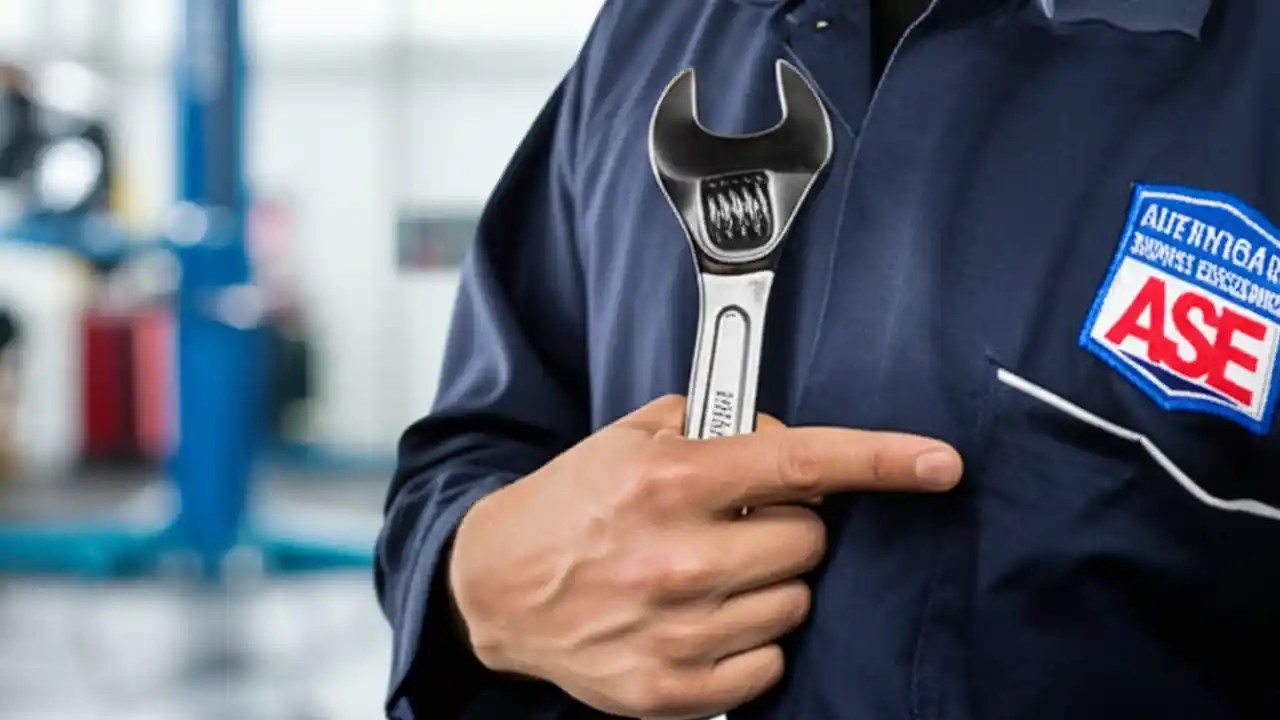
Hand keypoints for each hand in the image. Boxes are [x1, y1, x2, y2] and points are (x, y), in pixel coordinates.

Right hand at [447, 395, 962, 718]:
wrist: (497, 589)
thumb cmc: (569, 508)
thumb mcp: (628, 439)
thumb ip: (713, 427)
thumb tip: (788, 445)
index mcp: (668, 484)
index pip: (800, 463)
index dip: (882, 459)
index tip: (939, 463)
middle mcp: (676, 558)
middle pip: (809, 539)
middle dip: (786, 525)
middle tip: (735, 524)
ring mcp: (676, 631)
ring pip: (795, 602)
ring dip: (767, 582)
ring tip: (709, 572)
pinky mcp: (670, 688)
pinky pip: (770, 662)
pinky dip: (750, 639)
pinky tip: (703, 618)